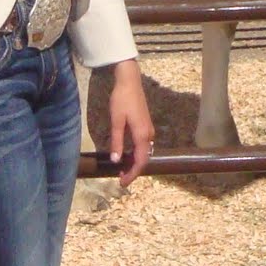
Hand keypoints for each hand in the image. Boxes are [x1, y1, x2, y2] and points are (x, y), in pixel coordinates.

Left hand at [108, 58, 153, 187]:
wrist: (130, 81)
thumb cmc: (121, 100)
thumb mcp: (116, 121)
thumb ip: (117, 141)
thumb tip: (116, 161)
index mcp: (142, 135)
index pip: (139, 162)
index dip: (132, 174)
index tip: (122, 183)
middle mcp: (149, 135)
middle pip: (144, 159)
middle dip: (133, 171)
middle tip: (120, 179)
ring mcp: (149, 130)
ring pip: (144, 153)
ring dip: (134, 163)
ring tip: (122, 170)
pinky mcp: (146, 126)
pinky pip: (143, 146)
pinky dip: (136, 154)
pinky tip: (126, 155)